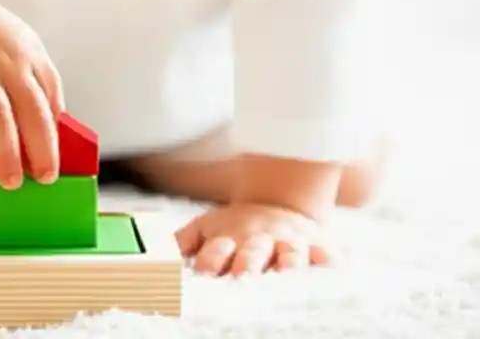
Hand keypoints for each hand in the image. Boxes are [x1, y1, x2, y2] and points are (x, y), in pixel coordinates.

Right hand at [0, 0, 63, 188]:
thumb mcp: (15, 44)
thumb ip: (31, 81)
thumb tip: (48, 130)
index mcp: (30, 54)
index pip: (53, 98)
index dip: (58, 133)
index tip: (59, 161)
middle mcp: (7, 61)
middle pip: (32, 111)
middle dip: (42, 149)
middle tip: (46, 178)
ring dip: (7, 153)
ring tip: (11, 181)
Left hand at [175, 203, 333, 276]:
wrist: (282, 200)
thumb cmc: (237, 225)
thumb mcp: (206, 226)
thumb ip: (182, 241)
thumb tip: (152, 253)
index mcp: (228, 237)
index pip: (213, 254)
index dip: (208, 263)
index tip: (202, 277)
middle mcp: (258, 241)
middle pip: (250, 256)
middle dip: (245, 267)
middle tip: (241, 280)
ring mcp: (288, 243)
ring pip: (289, 255)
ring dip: (287, 265)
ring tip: (286, 276)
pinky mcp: (317, 245)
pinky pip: (326, 255)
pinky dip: (327, 261)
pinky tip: (327, 268)